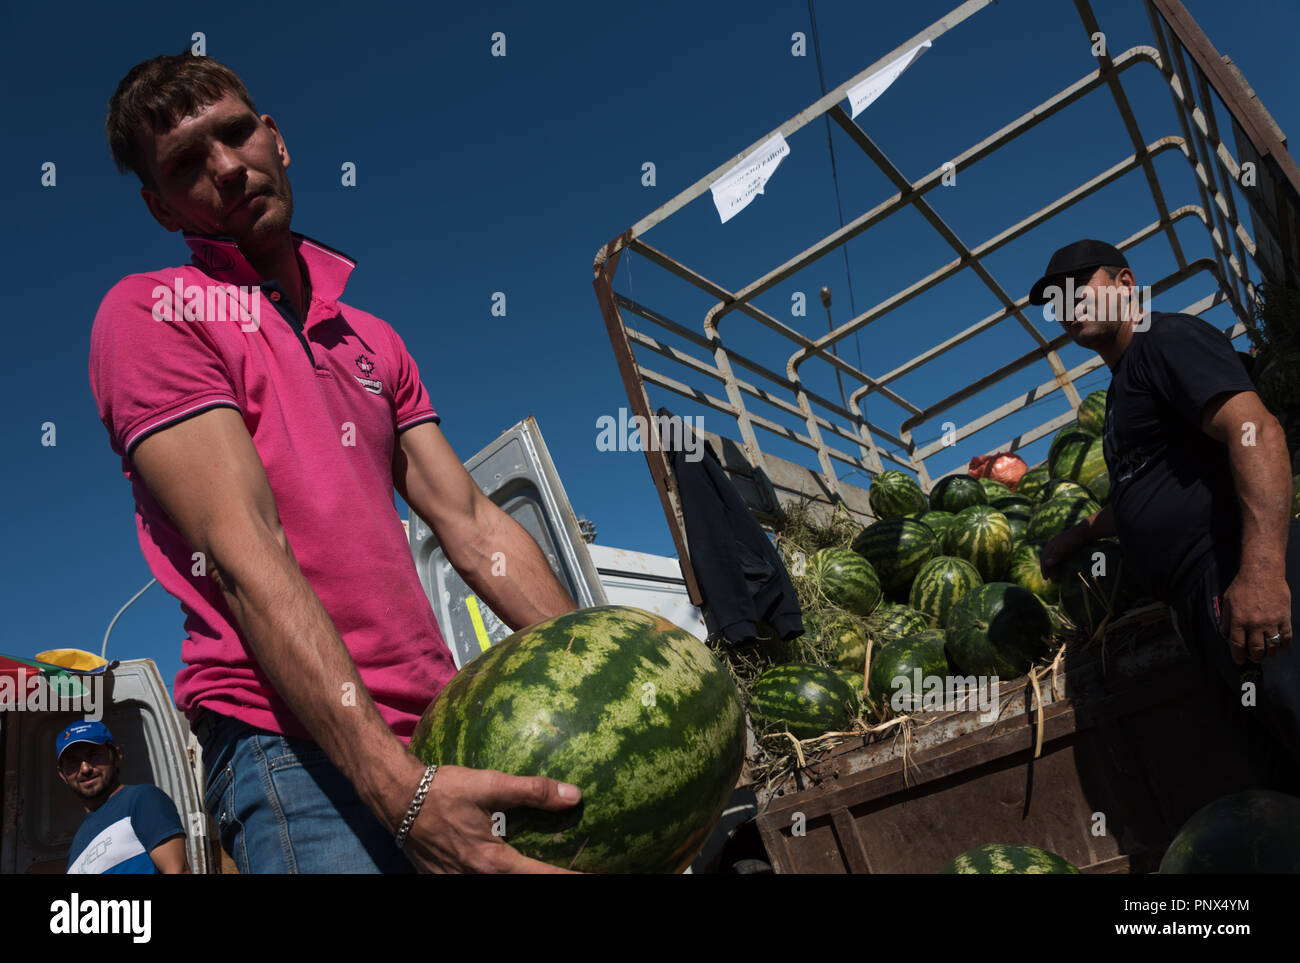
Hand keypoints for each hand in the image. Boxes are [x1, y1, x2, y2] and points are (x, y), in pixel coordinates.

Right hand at [396, 760, 583, 873]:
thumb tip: (573, 795)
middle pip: (520, 886)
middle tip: (573, 873)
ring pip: (495, 887)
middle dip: (546, 880)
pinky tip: (501, 866)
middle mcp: (475, 879)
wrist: (397, 798)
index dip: (569, 879)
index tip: (594, 878)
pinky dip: (494, 876)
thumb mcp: (490, 784)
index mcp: (491, 861)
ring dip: (520, 877)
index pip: (541, 877)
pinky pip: (472, 882)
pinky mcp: (442, 879)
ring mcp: (456, 882)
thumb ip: (533, 791)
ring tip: (540, 869)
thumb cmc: (444, 789)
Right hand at [1041, 526, 1085, 582]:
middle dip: (1050, 572)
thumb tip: (1047, 564)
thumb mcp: (1063, 546)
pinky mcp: (1067, 553)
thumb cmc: (1073, 539)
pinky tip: (1063, 574)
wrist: (1085, 533)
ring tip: (1058, 580)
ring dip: (1056, 571)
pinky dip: (1061, 569)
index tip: (1045, 578)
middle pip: (1049, 562)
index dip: (1044, 569)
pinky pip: (1062, 562)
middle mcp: (1054, 549)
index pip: (1044, 559)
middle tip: (1053, 581)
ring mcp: (1061, 551)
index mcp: (1050, 546)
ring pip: (1056, 563)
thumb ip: (1055, 555)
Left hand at [1220, 568, 1292, 663]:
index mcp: (1239, 620)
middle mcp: (1255, 624)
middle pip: (1256, 649)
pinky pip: (1286, 638)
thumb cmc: (1243, 585)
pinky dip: (1283, 646)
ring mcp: (1271, 622)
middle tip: (1254, 658)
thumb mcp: (1227, 601)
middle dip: (1254, 657)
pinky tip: (1280, 648)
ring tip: (1266, 654)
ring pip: (1272, 646)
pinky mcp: (1284, 618)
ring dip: (1269, 654)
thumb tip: (1225, 635)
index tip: (1239, 660)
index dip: (1238, 656)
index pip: (1237, 645)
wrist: (1262, 572)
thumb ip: (1226, 619)